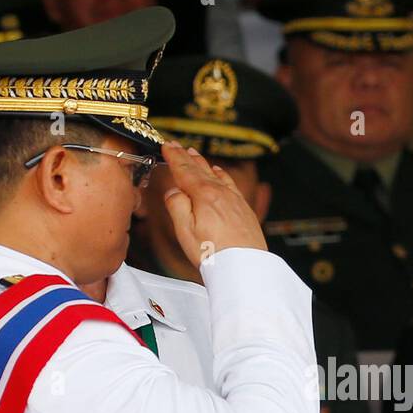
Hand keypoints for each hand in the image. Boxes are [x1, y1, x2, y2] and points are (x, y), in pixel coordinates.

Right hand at [162, 143, 267, 265]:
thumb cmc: (215, 254)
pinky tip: (219, 173)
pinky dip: (221, 174)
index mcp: (204, 195)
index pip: (185, 171)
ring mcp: (235, 200)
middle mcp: (221, 193)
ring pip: (216, 174)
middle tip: (176, 145)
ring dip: (203, 163)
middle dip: (186, 156)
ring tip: (194, 154)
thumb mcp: (185, 231)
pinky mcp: (244, 209)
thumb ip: (177, 205)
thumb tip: (173, 190)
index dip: (174, 157)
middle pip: (200, 169)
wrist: (246, 267)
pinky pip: (230, 183)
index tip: (166, 146)